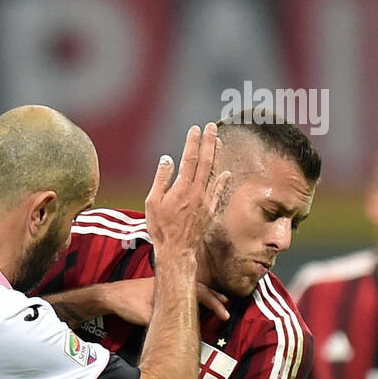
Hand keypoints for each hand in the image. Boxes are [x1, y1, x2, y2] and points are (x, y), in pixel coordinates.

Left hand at [98, 276, 228, 325]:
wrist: (111, 296)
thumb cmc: (128, 304)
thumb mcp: (146, 316)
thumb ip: (163, 321)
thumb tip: (179, 331)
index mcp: (171, 285)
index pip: (199, 293)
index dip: (214, 304)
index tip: (225, 314)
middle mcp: (170, 283)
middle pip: (199, 288)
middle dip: (214, 298)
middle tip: (226, 308)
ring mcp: (166, 286)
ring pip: (191, 289)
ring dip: (205, 297)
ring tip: (217, 304)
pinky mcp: (160, 291)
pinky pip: (182, 292)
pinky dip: (192, 298)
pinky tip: (195, 306)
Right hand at [145, 123, 229, 260]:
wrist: (176, 251)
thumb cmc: (161, 228)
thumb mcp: (152, 203)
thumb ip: (161, 179)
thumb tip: (167, 159)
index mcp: (181, 188)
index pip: (189, 159)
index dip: (192, 142)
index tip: (195, 129)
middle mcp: (197, 192)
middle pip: (205, 161)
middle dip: (208, 142)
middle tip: (211, 127)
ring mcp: (206, 201)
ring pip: (213, 173)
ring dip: (216, 155)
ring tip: (218, 141)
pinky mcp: (210, 210)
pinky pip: (219, 192)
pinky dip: (222, 180)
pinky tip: (226, 172)